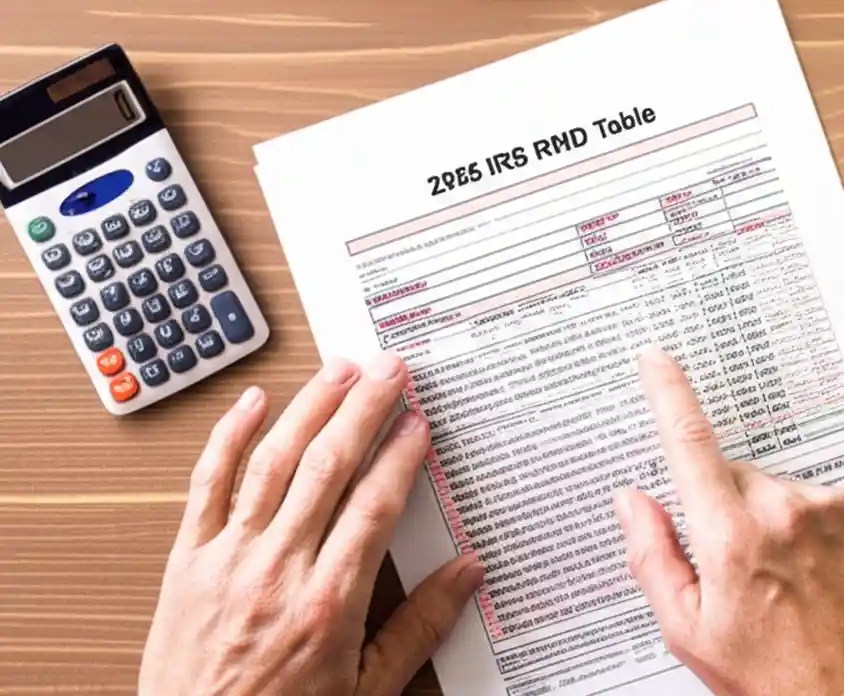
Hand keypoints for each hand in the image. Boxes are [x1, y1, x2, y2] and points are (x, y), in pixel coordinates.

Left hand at [139, 354, 482, 695]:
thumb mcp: (367, 689)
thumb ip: (419, 627)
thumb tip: (466, 575)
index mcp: (328, 602)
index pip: (373, 504)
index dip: (400, 454)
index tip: (418, 420)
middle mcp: (277, 570)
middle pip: (328, 467)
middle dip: (364, 408)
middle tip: (389, 369)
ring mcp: (228, 559)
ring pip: (271, 462)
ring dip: (309, 407)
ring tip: (338, 368)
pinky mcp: (187, 560)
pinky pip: (206, 484)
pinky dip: (228, 437)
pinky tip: (252, 403)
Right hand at [615, 347, 843, 695]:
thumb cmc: (777, 677)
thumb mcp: (689, 631)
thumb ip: (652, 557)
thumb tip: (633, 502)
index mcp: (732, 537)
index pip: (689, 443)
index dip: (667, 392)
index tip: (655, 360)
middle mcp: (783, 510)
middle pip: (730, 475)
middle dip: (721, 508)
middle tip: (734, 569)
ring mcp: (829, 506)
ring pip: (774, 487)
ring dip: (768, 518)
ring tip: (781, 580)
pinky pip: (816, 497)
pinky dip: (808, 523)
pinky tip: (813, 569)